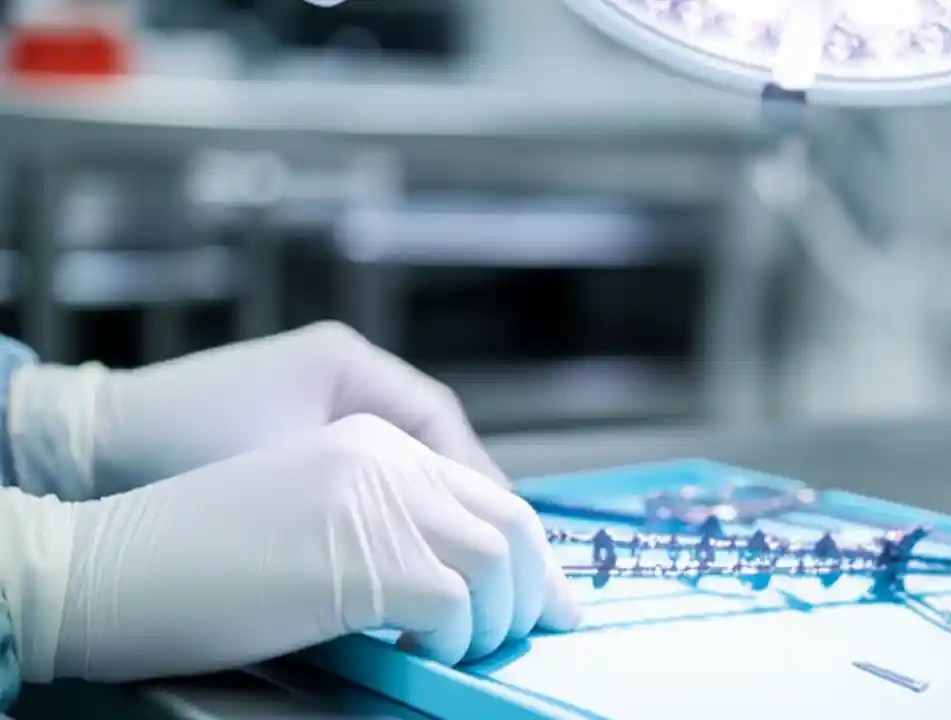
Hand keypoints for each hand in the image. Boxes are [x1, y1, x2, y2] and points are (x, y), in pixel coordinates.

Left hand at [12, 322, 504, 499]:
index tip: (494, 515)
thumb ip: (366, 482)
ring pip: (397, 444)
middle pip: (424, 427)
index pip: (436, 413)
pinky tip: (395, 528)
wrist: (103, 439)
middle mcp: (342, 364)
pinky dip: (385, 491)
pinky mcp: (299, 418)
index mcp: (346, 358)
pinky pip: (364, 455)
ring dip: (423, 487)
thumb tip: (433, 518)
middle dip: (456, 481)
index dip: (471, 467)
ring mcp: (320, 388)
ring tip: (448, 536)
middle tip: (484, 534)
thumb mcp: (289, 464)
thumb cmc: (192, 440)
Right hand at [49, 414, 579, 681]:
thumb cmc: (200, 559)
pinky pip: (457, 602)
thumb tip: (458, 583)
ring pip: (496, 561)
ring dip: (498, 617)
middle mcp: (385, 459)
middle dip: (532, 586)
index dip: (528, 551)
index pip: (482, 492)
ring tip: (469, 650)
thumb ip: (386, 527)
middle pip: (509, 520)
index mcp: (372, 442)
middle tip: (528, 632)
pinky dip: (458, 638)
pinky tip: (427, 652)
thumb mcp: (312, 518)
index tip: (545, 596)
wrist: (116, 565)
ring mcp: (381, 503)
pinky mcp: (372, 557)